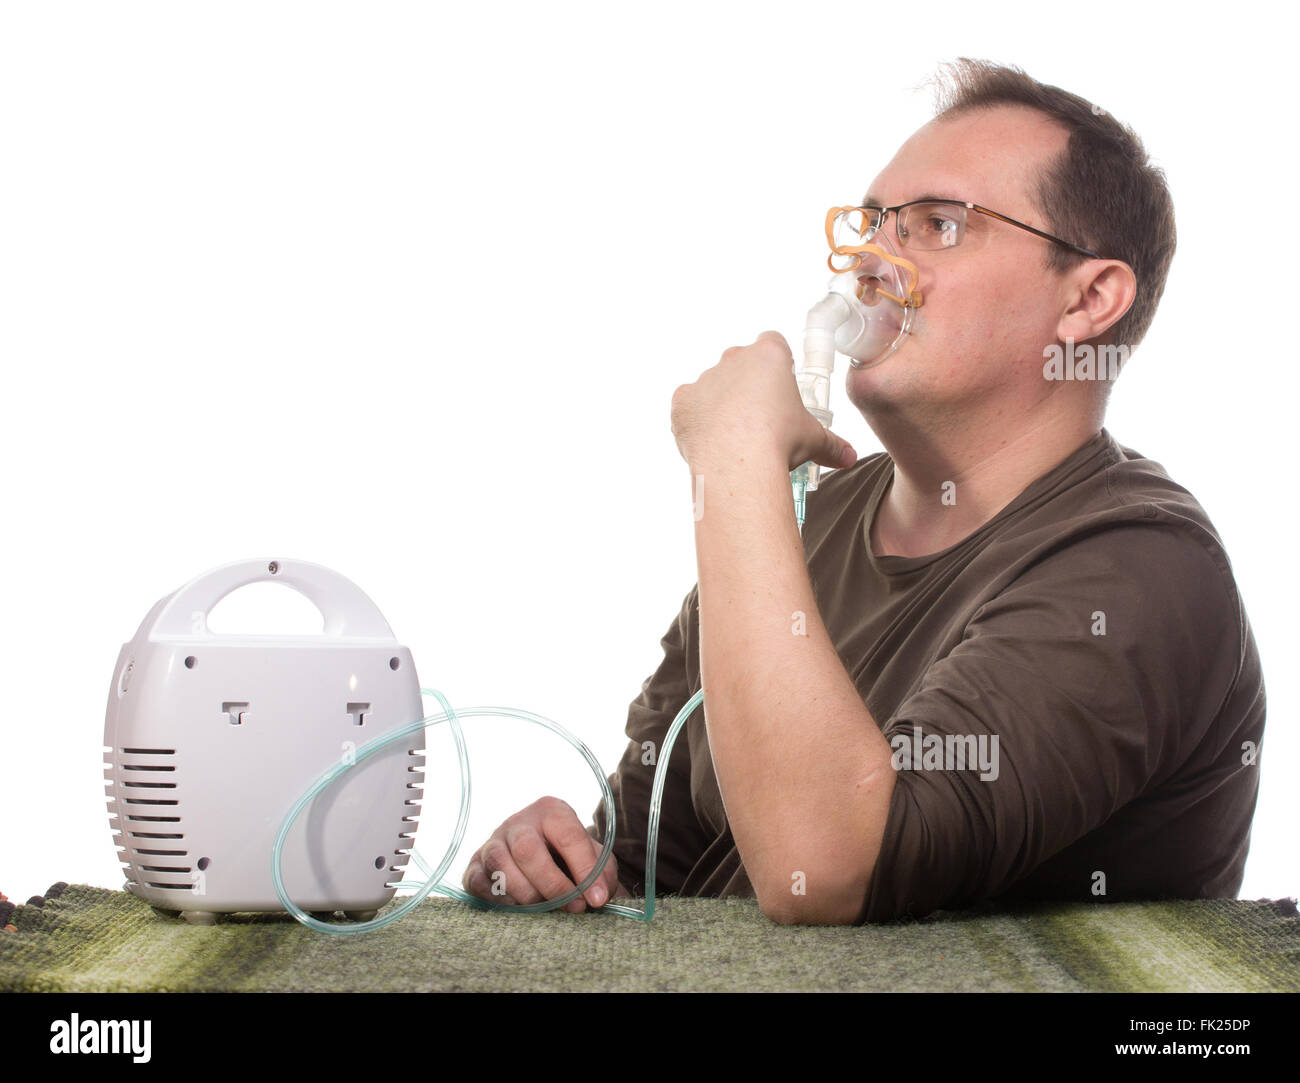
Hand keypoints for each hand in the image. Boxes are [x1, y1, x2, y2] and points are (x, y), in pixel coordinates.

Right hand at [460, 796, 627, 912]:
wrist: (538, 859)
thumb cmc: (569, 859)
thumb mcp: (594, 859)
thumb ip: (602, 874)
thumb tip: (597, 897)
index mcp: (552, 812)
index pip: (568, 835)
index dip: (585, 870)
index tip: (596, 899)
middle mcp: (519, 822)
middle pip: (527, 849)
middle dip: (552, 885)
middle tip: (572, 907)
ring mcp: (493, 842)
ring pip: (499, 864)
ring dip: (525, 894)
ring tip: (545, 908)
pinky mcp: (474, 864)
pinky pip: (477, 881)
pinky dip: (497, 899)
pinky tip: (518, 907)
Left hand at [670, 330, 855, 473]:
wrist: (737, 464)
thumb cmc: (779, 442)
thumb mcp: (813, 440)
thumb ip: (832, 444)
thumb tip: (848, 457)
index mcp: (768, 354)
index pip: (773, 343)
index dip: (778, 364)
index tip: (781, 387)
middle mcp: (734, 358)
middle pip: (741, 363)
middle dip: (749, 385)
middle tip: (761, 418)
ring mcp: (704, 378)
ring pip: (714, 386)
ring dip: (722, 404)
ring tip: (736, 437)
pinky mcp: (682, 401)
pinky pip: (690, 405)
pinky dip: (698, 419)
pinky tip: (712, 440)